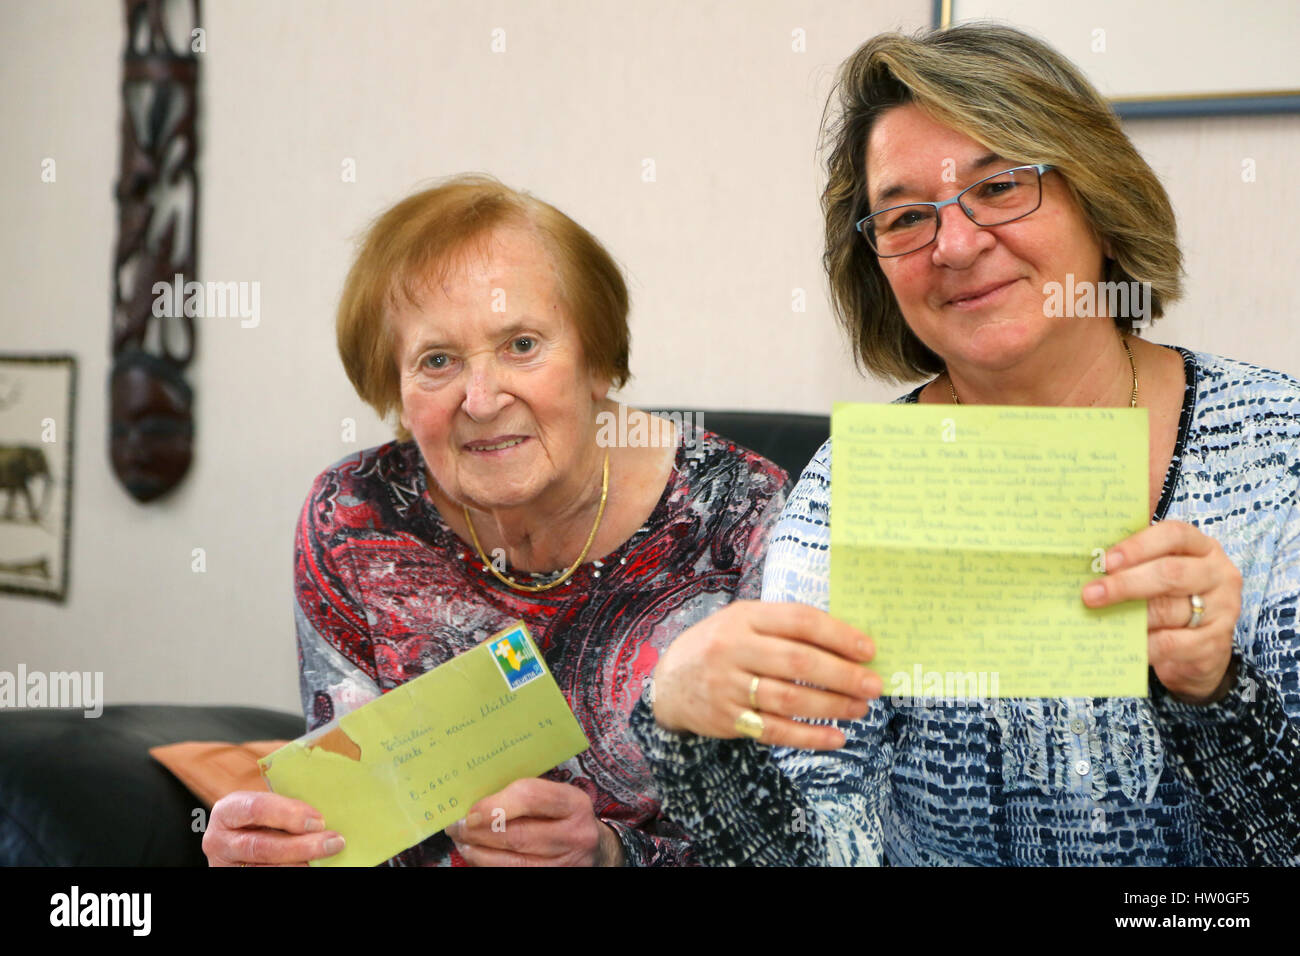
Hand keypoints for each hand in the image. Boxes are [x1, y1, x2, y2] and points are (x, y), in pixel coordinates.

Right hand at [202, 791, 343, 866]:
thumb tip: (322, 818)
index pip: (256, 808)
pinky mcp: (236, 877)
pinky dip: (290, 871)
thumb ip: (284, 810)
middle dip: (301, 846)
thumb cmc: (258, 819)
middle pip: (262, 846)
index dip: (289, 814)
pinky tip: (309, 867)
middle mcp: (220, 841)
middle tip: (333, 842)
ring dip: (298, 864)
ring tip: (325, 859)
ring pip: (264, 868)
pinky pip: (263, 876)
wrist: (236, 842)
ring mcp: (226, 866)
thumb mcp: (263, 807)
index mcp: (228, 811)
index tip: (319, 820)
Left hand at [445, 778, 621, 865]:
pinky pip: (514, 874)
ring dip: (478, 853)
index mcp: (574, 804)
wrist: (598, 851)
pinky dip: (489, 865)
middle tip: (455, 826)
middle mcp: (574, 836)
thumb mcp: (558, 797)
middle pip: (517, 835)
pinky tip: (476, 855)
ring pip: (513, 862)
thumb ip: (526, 794)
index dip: (495, 805)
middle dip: (478, 832)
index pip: (531, 798)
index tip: (470, 810)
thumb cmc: (566, 816)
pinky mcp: (554, 879)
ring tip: (461, 841)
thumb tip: (477, 795)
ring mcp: (565, 864)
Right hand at [651, 600, 879, 748]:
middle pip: (797, 662)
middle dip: (842, 675)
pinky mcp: (727, 719)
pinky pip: (774, 731)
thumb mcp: (744, 622)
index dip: (838, 635)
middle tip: (874, 685)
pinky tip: (836, 738)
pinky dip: (809, 737)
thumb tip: (847, 643)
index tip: (868, 650)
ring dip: (832, 706)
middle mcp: (733, 649)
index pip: (799, 621)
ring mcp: (728, 686)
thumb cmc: (721, 645)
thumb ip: (785, 627)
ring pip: (789, 700)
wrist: (670, 681)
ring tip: (860, 708)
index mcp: (744, 617)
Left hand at [1082, 520, 1242, 704]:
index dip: (1138, 546)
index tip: (1106, 561)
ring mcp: (1222, 609)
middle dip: (1125, 583)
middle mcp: (1218, 574)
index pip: (1175, 535)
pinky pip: (1171, 643)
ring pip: (1169, 609)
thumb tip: (1090, 551)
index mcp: (1203, 547)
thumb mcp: (1159, 571)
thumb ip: (1135, 558)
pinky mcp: (1215, 643)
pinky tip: (1123, 643)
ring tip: (1100, 618)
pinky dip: (1143, 644)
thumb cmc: (1170, 597)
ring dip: (1130, 615)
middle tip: (1090, 594)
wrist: (1199, 647)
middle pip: (1171, 573)